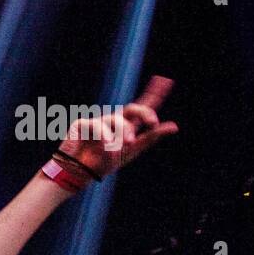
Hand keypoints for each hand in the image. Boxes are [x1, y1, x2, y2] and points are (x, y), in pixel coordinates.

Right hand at [58, 75, 178, 178]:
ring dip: (123, 131)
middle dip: (144, 113)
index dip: (154, 94)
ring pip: (116, 118)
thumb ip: (151, 137)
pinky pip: (98, 125)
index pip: (141, 109)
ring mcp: (97, 122)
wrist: (78, 174)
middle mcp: (112, 122)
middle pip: (132, 108)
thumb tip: (174, 126)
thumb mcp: (132, 151)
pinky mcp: (82, 124)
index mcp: (125, 128)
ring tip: (124, 145)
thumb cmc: (102, 163)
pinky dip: (105, 135)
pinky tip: (107, 145)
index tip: (166, 80)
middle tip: (152, 123)